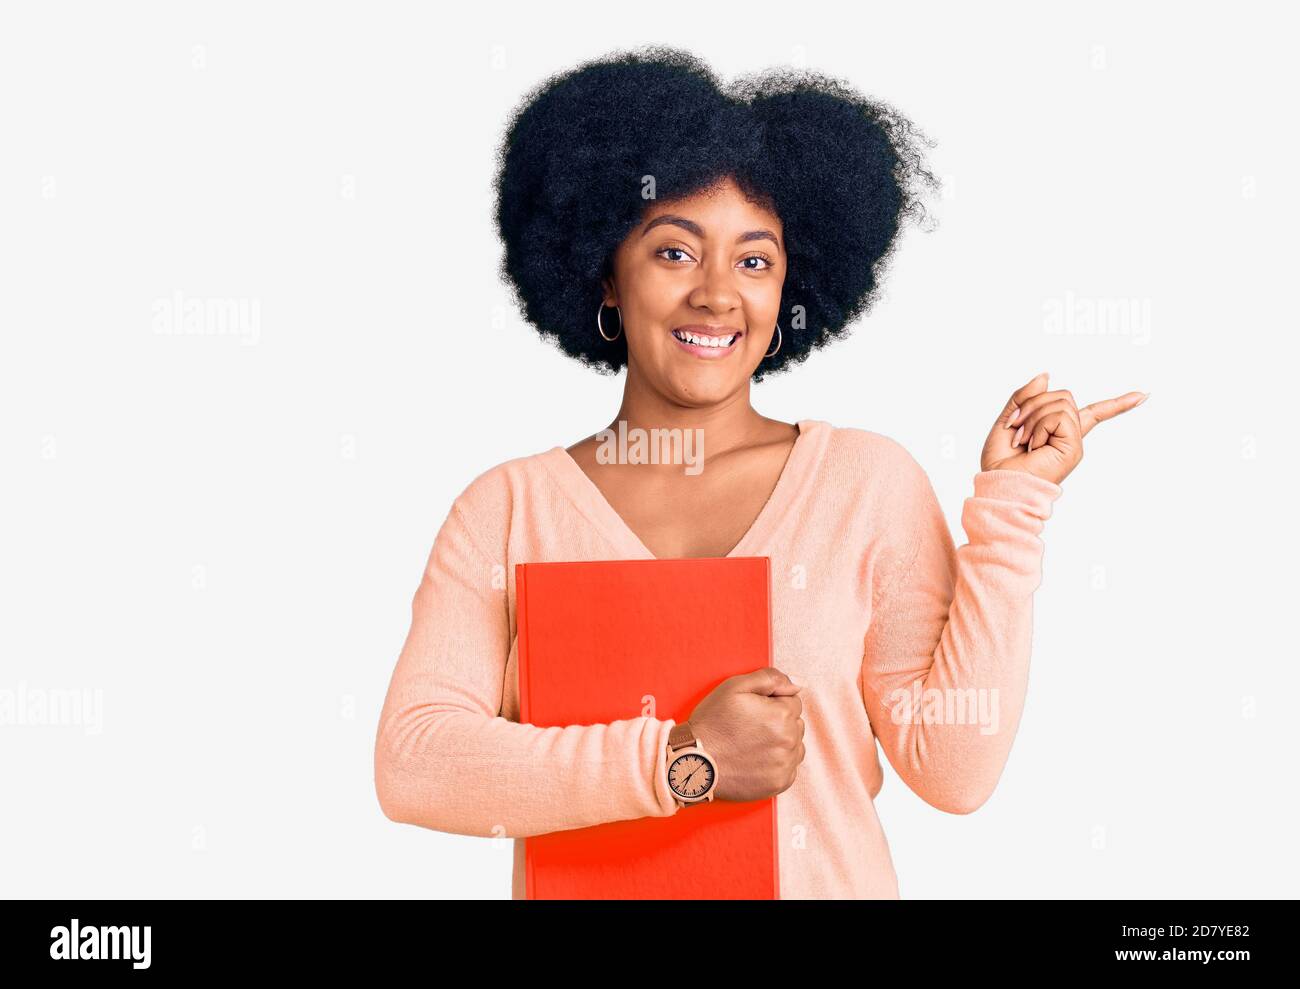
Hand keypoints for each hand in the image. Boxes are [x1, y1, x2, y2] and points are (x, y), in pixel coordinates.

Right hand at [686, 667, 804, 801]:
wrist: (695, 761)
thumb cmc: (712, 723)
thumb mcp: (734, 687)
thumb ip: (769, 678)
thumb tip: (795, 684)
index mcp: (781, 715)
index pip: (793, 702)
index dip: (773, 703)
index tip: (754, 711)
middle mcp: (788, 741)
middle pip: (796, 724)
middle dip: (779, 722)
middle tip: (751, 727)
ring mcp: (785, 765)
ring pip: (795, 746)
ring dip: (781, 743)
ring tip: (754, 744)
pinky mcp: (779, 783)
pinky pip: (789, 768)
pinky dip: (777, 763)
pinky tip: (757, 759)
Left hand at [980, 371, 1147, 485]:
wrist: (999, 484)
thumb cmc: (1000, 462)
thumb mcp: (1008, 419)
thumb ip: (1025, 397)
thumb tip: (1046, 376)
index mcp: (1058, 431)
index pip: (1093, 413)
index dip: (1117, 404)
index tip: (1143, 396)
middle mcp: (1070, 436)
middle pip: (1063, 395)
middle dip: (1032, 404)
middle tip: (1016, 429)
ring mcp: (1074, 442)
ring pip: (1061, 402)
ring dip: (1033, 416)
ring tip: (1022, 440)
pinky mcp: (1074, 448)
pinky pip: (1059, 416)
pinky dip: (1039, 426)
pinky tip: (1032, 445)